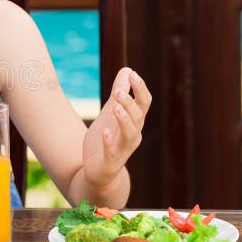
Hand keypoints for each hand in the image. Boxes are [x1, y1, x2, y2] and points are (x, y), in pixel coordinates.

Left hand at [82, 67, 151, 189]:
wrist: (98, 171)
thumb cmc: (107, 138)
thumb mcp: (110, 112)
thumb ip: (119, 93)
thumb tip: (127, 69)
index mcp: (135, 122)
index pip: (144, 103)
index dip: (140, 89)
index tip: (132, 74)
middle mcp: (134, 134)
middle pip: (137, 116)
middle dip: (129, 102)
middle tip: (118, 90)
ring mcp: (123, 149)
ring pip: (129, 133)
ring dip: (124, 119)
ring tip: (116, 107)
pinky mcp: (111, 161)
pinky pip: (113, 151)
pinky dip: (110, 141)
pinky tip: (105, 132)